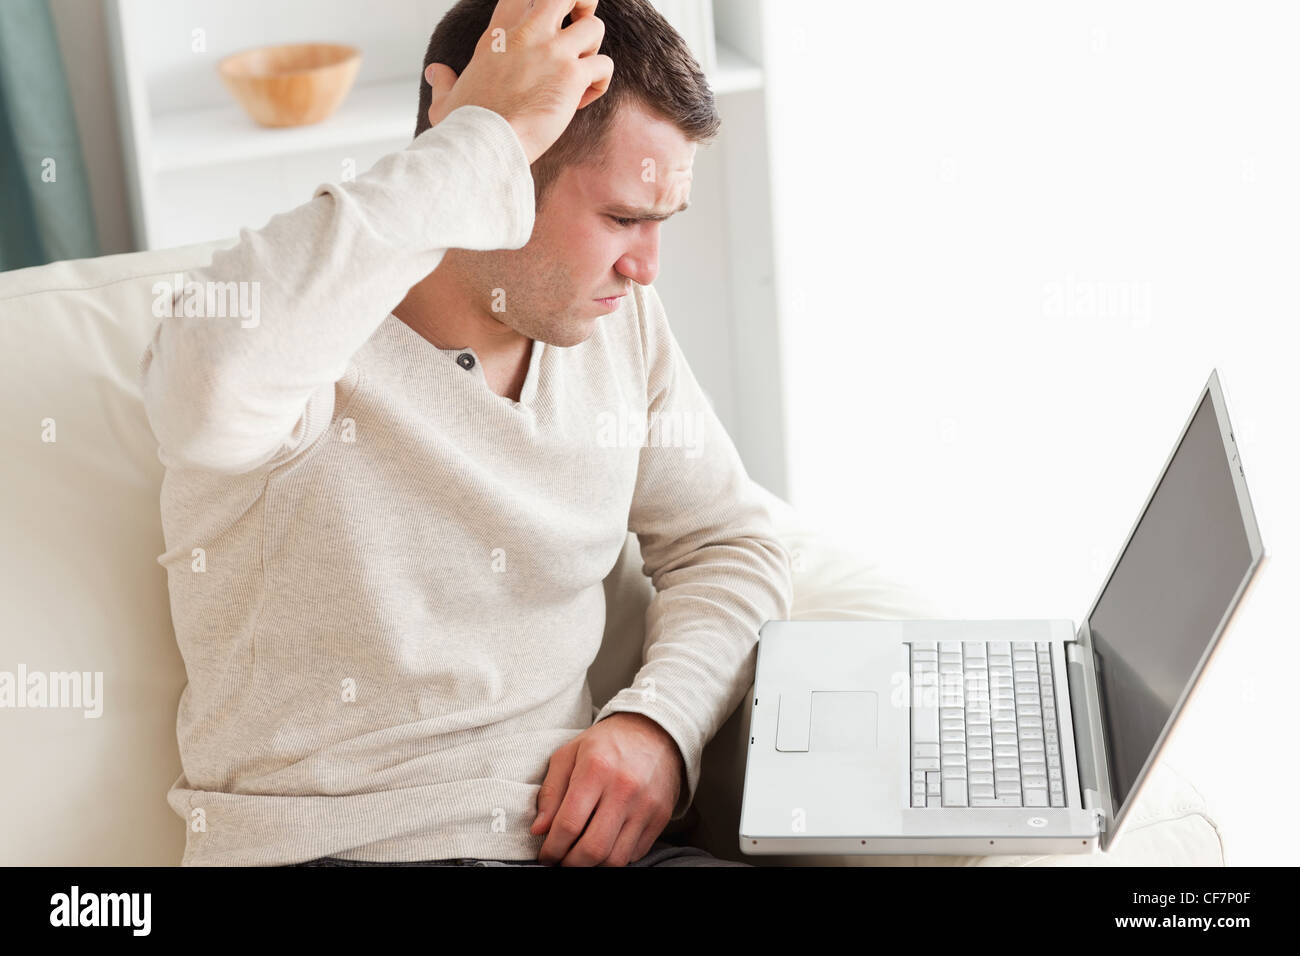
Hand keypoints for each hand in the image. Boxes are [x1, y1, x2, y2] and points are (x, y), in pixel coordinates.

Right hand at [424, 0, 613, 163]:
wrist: (485, 143)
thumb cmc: (465, 126)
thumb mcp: (445, 99)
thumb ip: (443, 81)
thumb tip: (434, 72)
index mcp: (498, 35)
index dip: (538, 5)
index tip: (543, 24)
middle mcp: (527, 34)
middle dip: (581, 4)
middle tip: (580, 26)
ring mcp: (552, 51)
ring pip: (594, 26)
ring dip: (594, 50)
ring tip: (581, 75)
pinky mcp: (572, 75)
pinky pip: (604, 66)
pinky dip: (600, 83)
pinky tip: (582, 101)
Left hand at [530, 711, 684, 865]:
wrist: (654, 731)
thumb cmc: (606, 743)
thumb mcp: (569, 754)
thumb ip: (551, 792)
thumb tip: (539, 829)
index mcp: (596, 769)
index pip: (568, 824)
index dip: (552, 848)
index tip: (546, 855)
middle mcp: (624, 789)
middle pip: (593, 849)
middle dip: (570, 864)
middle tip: (561, 860)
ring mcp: (646, 805)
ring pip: (615, 859)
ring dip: (593, 865)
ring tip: (582, 855)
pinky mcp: (661, 817)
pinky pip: (635, 854)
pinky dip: (616, 856)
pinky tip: (606, 844)